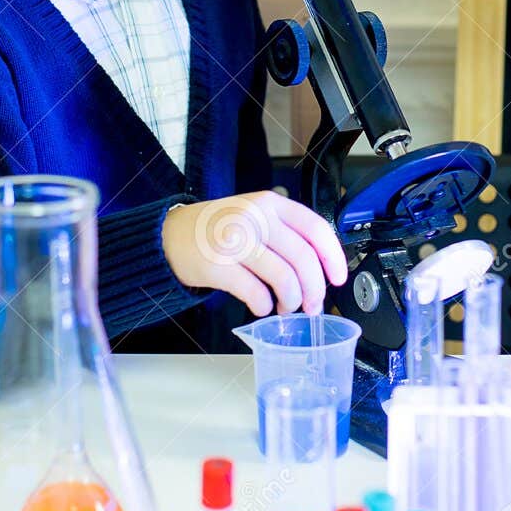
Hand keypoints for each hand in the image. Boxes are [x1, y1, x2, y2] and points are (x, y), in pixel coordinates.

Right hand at [162, 192, 347, 317]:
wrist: (172, 235)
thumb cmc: (218, 229)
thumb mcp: (255, 215)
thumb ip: (286, 231)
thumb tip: (322, 266)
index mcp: (270, 203)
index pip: (315, 228)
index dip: (333, 257)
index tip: (338, 278)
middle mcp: (254, 218)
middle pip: (303, 258)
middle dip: (314, 289)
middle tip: (313, 304)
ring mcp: (235, 241)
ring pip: (283, 278)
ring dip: (291, 301)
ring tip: (286, 307)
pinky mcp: (217, 266)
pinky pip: (255, 293)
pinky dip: (264, 306)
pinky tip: (261, 306)